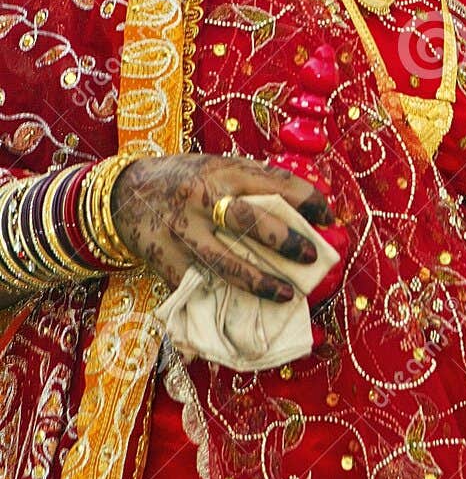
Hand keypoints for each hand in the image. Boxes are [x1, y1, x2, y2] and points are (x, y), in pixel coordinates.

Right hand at [111, 153, 334, 301]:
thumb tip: (305, 210)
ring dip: (259, 282)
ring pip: (223, 262)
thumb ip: (254, 183)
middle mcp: (200, 199)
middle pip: (247, 221)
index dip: (306, 200)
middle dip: (285, 241)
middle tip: (311, 257)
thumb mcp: (218, 167)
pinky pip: (198, 284)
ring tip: (286, 295)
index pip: (273, 182)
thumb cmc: (185, 179)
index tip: (329, 217)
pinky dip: (223, 298)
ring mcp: (180, 232)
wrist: (124, 193)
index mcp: (221, 170)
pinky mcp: (163, 259)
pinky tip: (245, 310)